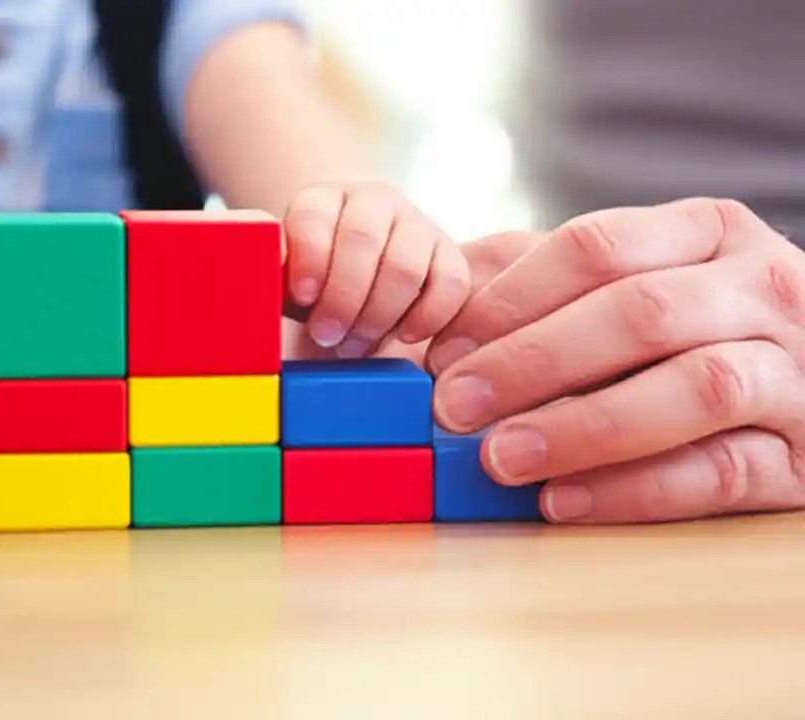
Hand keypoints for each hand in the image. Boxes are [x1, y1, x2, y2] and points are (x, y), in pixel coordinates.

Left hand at [283, 178, 469, 358]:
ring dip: (378, 315)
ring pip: (405, 265)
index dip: (309, 258)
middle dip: (343, 298)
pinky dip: (430, 315)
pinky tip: (405, 337)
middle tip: (326, 338)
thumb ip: (271, 277)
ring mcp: (415, 222)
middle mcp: (372, 200)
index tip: (303, 298)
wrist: (354, 274)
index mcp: (322, 199)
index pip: (313, 216)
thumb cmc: (310, 282)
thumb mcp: (283, 276)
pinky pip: (451, 282)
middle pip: (362, 240)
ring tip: (355, 345)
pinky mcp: (449, 252)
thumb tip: (260, 283)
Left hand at [426, 198, 804, 523]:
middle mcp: (763, 289)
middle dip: (533, 362)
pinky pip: (724, 472)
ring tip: (501, 457)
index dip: (510, 299)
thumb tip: (437, 297)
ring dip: (585, 427)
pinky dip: (636, 490)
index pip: (598, 246)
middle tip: (453, 406)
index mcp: (708, 233)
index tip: (441, 349)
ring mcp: (799, 370)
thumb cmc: (696, 331)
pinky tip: (562, 500)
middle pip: (642, 313)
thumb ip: (536, 278)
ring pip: (696, 388)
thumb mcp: (629, 281)